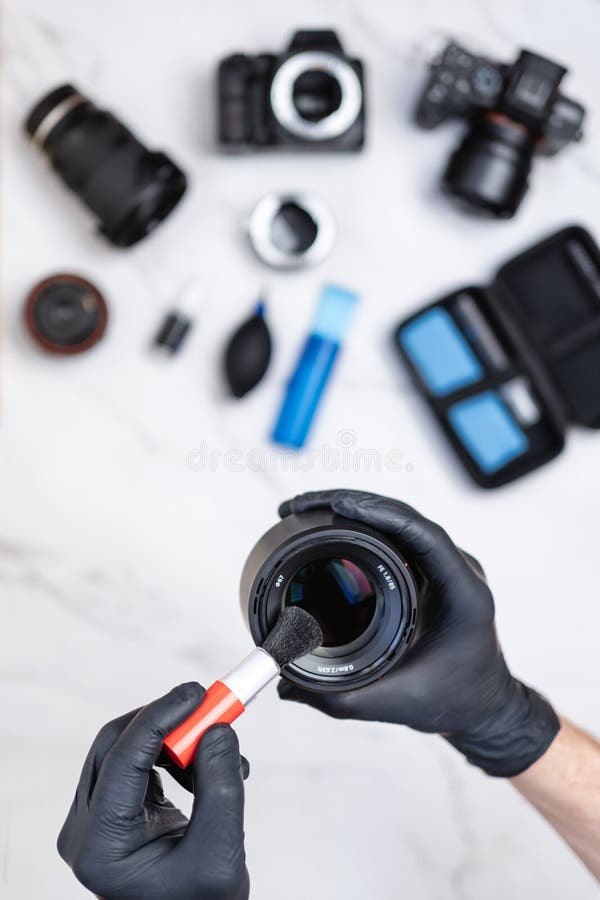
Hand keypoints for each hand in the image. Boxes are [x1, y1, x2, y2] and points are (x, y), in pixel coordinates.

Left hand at [58, 683, 248, 899]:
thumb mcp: (219, 851)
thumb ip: (220, 786)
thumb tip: (217, 728)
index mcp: (100, 845)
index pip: (123, 759)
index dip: (161, 717)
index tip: (197, 693)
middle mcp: (85, 828)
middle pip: (116, 743)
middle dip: (167, 721)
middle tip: (211, 710)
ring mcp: (93, 819)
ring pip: (128, 746)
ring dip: (175, 739)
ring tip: (218, 758)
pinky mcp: (111, 810)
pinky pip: (137, 761)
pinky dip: (172, 754)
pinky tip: (202, 771)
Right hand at [278, 490, 559, 776]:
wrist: (485, 708)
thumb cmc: (453, 702)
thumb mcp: (394, 703)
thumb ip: (338, 698)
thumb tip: (286, 685)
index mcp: (462, 593)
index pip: (424, 535)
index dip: (381, 514)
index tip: (338, 506)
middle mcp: (458, 571)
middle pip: (405, 517)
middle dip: (352, 502)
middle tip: (301, 504)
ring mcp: (446, 567)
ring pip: (400, 520)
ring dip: (355, 506)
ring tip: (307, 507)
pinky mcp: (432, 570)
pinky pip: (399, 533)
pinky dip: (364, 523)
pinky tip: (332, 522)